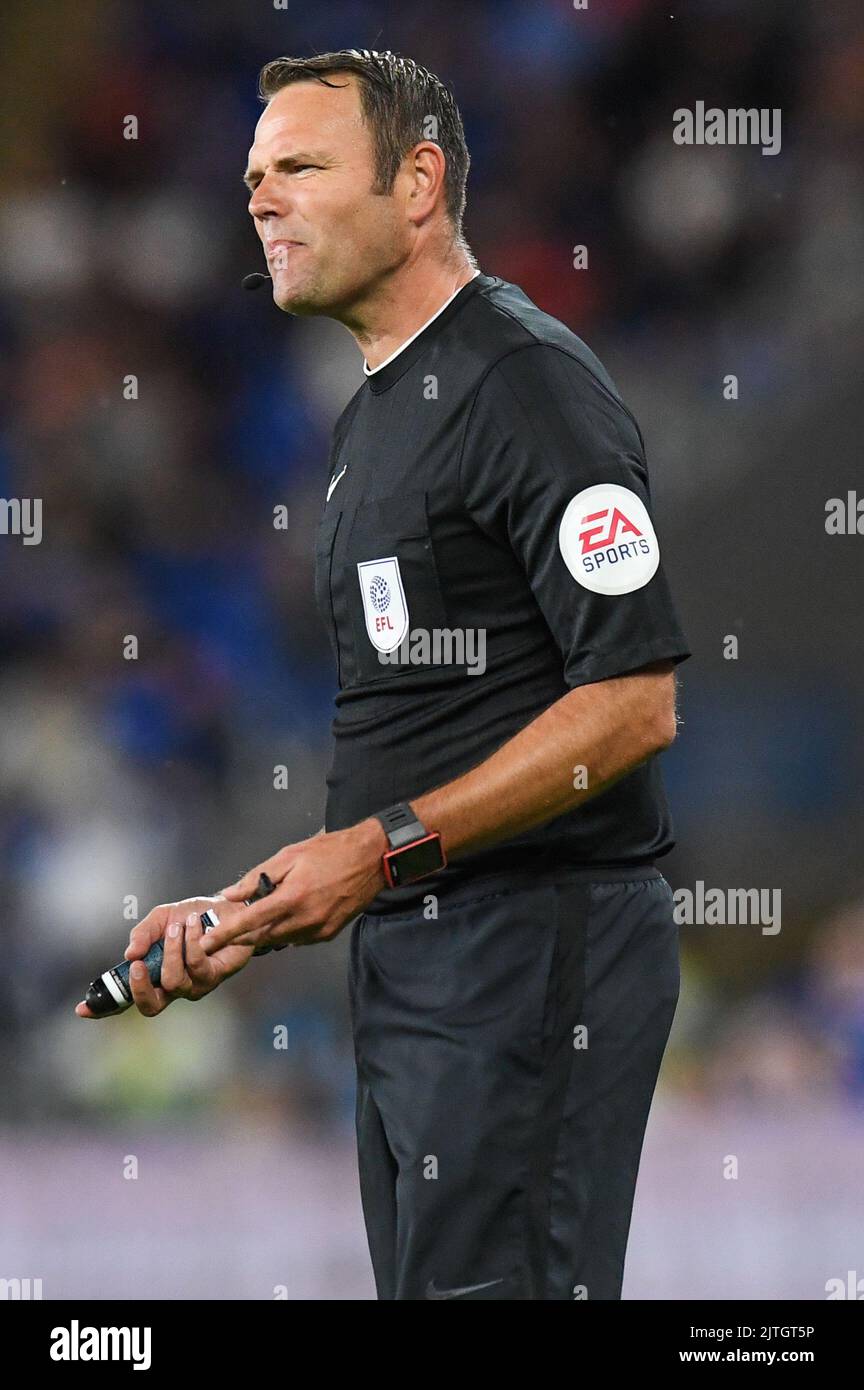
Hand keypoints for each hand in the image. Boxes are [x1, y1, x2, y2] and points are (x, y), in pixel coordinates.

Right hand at [74, 896, 255, 1018]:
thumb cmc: (193, 917)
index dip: (103, 1008)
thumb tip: (129, 954)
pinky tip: (194, 924)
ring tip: (178, 926)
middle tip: (139, 964)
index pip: (126, 999)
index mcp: (153, 976)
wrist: (229, 907)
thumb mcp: (161, 918)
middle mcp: (172, 987)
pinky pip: (196, 966)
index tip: (82, 1009)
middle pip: (150, 1007)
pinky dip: (191, 942)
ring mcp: (194, 985)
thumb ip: (143, 934)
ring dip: (171, 950)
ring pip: (173, 981)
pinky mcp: (214, 976)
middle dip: (140, 988)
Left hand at [200, 821, 387, 955]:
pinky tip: (289, 915)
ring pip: (280, 940)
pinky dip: (287, 931)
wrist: (371, 859)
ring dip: (266, 932)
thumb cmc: (328, 851)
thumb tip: (230, 894)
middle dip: (244, 935)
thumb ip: (257, 877)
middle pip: (263, 937)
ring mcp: (318, 931)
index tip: (207, 943)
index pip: (249, 922)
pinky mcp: (328, 934)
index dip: (226, 934)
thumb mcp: (289, 855)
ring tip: (263, 915)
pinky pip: (299, 939)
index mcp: (291, 898)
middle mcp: (304, 920)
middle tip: (230, 928)